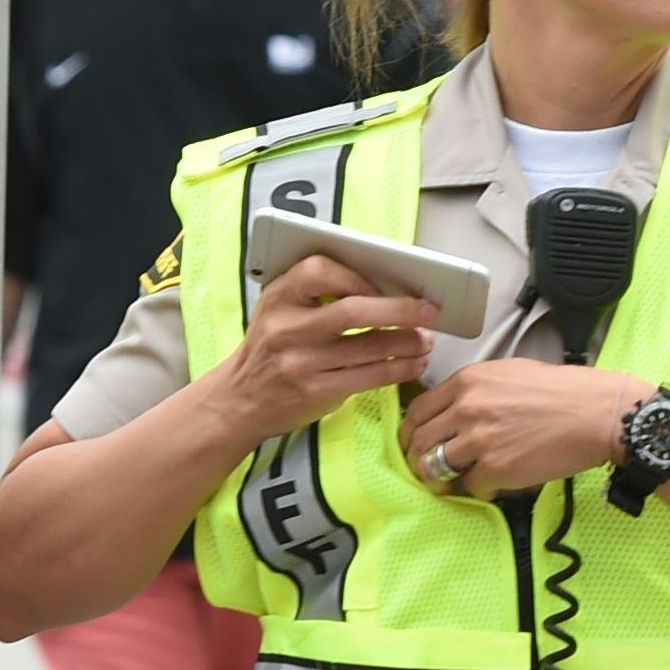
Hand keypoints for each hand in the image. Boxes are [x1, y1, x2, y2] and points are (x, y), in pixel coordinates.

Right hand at [219, 253, 438, 438]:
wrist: (239, 399)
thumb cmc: (271, 348)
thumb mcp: (279, 310)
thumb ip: (317, 293)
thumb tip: (385, 284)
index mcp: (278, 297)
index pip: (319, 271)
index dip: (359, 276)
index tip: (387, 284)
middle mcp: (286, 328)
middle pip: (353, 311)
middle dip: (400, 310)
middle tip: (429, 311)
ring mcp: (300, 363)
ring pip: (369, 347)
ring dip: (408, 342)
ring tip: (426, 340)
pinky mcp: (316, 391)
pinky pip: (369, 377)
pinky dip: (399, 369)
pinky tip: (413, 364)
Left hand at [397, 362, 647, 501]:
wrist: (596, 413)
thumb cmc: (562, 391)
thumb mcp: (509, 373)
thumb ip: (475, 390)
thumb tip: (454, 412)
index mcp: (467, 381)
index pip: (418, 411)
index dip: (411, 433)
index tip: (415, 444)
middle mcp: (466, 408)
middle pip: (420, 442)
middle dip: (419, 461)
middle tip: (429, 471)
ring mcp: (479, 440)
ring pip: (436, 467)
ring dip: (444, 479)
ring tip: (457, 483)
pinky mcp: (496, 468)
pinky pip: (471, 487)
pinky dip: (481, 490)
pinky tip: (496, 484)